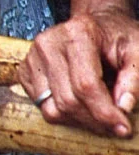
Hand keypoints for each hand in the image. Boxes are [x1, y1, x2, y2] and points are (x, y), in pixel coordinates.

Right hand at [18, 7, 138, 136]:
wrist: (96, 26)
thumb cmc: (117, 38)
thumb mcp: (137, 51)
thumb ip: (134, 79)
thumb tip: (124, 107)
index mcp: (77, 33)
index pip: (86, 85)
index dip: (105, 113)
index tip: (123, 128)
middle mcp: (49, 42)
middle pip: (68, 101)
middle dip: (95, 121)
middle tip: (115, 124)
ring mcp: (33, 55)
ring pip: (52, 109)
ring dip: (79, 120)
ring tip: (97, 113)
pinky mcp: (26, 68)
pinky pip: (40, 106)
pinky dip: (62, 114)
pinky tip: (79, 103)